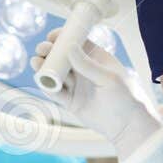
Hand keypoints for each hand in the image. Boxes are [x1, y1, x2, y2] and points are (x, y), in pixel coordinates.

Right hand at [31, 28, 162, 162]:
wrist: (127, 125)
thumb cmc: (125, 97)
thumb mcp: (108, 78)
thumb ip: (87, 64)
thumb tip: (70, 47)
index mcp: (96, 58)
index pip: (77, 42)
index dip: (63, 38)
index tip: (52, 36)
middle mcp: (84, 70)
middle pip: (62, 57)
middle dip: (50, 52)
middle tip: (41, 50)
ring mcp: (77, 85)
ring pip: (56, 73)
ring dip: (45, 67)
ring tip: (36, 63)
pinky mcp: (70, 101)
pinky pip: (55, 91)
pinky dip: (47, 86)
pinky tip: (42, 80)